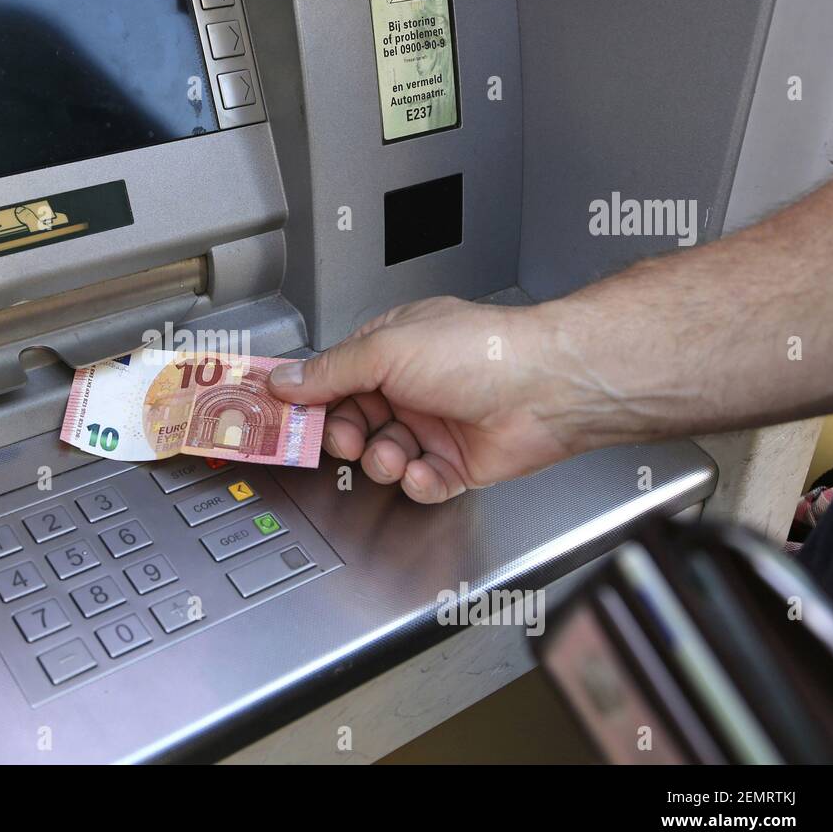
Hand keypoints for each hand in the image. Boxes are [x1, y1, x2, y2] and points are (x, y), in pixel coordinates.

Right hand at [267, 296, 583, 503]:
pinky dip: (416, 482)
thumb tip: (284, 379)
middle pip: (352, 422)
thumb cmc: (480, 352)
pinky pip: (419, 482)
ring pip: (381, 456)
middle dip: (345, 436)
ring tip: (394, 453)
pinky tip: (421, 469)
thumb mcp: (386, 350)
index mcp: (390, 348)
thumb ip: (329, 370)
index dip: (309, 400)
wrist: (548, 388)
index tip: (286, 419)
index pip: (333, 377)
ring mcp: (433, 425)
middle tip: (347, 440)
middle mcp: (410, 385)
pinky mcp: (456, 463)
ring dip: (382, 460)